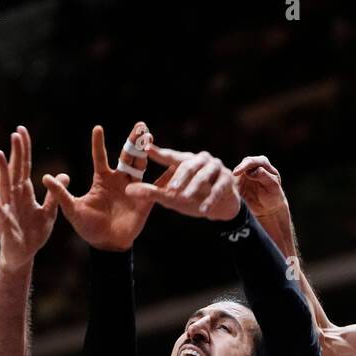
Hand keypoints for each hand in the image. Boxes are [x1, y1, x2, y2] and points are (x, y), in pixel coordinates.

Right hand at [0, 125, 63, 268]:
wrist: (22, 256)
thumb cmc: (33, 234)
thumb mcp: (48, 213)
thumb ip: (54, 194)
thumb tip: (64, 174)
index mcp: (24, 194)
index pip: (24, 167)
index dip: (23, 150)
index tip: (22, 131)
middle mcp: (14, 199)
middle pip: (14, 172)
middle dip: (15, 153)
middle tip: (15, 133)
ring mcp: (8, 211)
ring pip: (4, 188)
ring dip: (1, 171)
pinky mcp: (6, 228)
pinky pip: (1, 217)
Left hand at [42, 122, 171, 250]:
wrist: (107, 245)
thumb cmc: (88, 228)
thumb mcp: (72, 209)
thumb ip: (61, 193)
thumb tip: (44, 177)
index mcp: (102, 179)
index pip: (100, 157)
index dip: (98, 143)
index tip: (98, 128)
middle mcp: (119, 179)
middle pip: (127, 155)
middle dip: (134, 141)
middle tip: (140, 125)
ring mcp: (134, 188)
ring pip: (142, 165)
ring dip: (147, 152)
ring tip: (151, 138)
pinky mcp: (146, 199)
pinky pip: (158, 186)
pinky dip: (167, 176)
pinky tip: (176, 165)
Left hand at [125, 147, 239, 220]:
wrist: (221, 206)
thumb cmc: (192, 198)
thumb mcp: (171, 197)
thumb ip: (151, 192)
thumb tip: (128, 190)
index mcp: (184, 160)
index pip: (169, 156)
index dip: (156, 151)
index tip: (144, 145)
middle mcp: (201, 160)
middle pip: (188, 165)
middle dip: (179, 177)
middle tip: (171, 189)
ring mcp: (216, 168)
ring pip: (204, 175)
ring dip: (194, 187)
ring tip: (185, 198)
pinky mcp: (227, 180)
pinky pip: (218, 189)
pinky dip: (210, 200)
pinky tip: (203, 211)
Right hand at [232, 156, 289, 218]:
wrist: (268, 208)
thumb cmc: (273, 196)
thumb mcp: (272, 186)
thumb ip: (263, 176)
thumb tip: (250, 171)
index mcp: (263, 163)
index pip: (252, 161)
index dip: (243, 166)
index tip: (236, 173)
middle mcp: (253, 165)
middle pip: (242, 164)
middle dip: (237, 170)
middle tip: (232, 178)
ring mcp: (245, 173)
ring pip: (236, 173)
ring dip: (233, 178)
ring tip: (234, 187)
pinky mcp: (239, 182)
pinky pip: (232, 182)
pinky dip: (230, 185)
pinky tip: (231, 191)